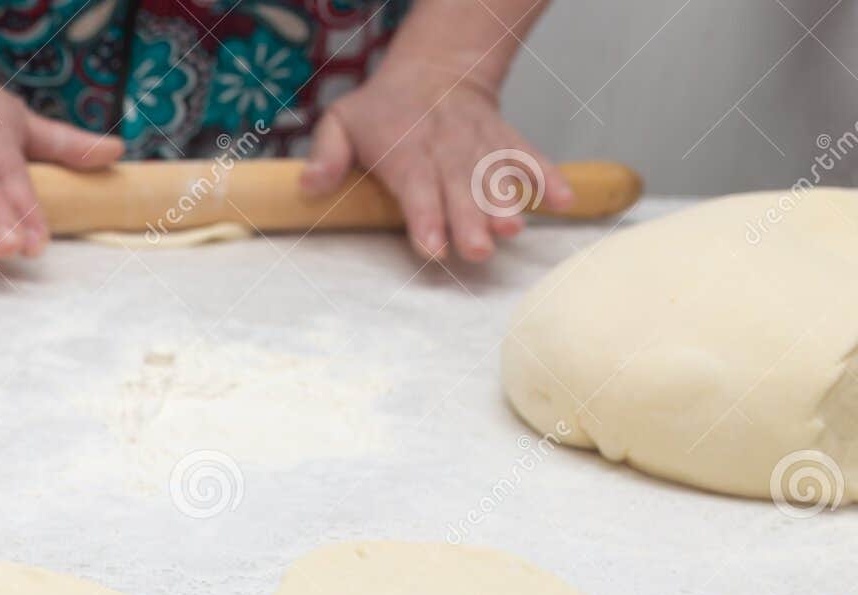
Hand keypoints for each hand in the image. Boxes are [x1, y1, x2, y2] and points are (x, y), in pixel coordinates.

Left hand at [303, 61, 572, 262]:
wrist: (436, 69)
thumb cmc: (381, 111)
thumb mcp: (342, 120)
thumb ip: (327, 155)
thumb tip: (307, 185)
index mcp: (404, 151)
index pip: (415, 187)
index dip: (424, 217)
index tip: (432, 245)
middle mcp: (445, 150)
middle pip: (458, 188)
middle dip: (467, 220)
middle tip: (476, 249)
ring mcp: (479, 146)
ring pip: (493, 176)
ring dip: (504, 204)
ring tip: (512, 230)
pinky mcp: (506, 142)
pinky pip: (529, 157)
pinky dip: (548, 177)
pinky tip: (564, 202)